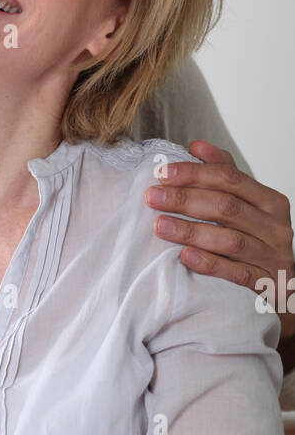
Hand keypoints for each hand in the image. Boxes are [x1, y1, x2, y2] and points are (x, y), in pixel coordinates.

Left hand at [144, 140, 294, 340]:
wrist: (286, 289)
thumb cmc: (259, 242)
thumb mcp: (249, 207)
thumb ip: (226, 177)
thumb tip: (197, 146)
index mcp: (270, 202)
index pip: (231, 179)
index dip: (196, 173)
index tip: (163, 173)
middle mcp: (274, 226)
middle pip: (227, 207)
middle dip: (185, 199)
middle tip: (152, 197)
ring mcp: (271, 256)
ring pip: (229, 239)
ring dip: (191, 231)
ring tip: (159, 225)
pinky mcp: (264, 284)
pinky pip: (235, 273)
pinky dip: (209, 263)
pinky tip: (185, 256)